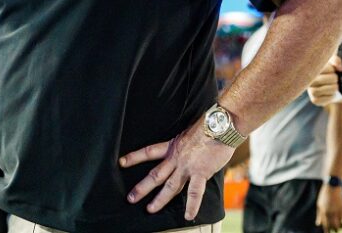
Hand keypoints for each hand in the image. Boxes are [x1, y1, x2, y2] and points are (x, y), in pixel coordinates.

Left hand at [119, 118, 233, 220]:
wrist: (220, 125)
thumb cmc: (208, 127)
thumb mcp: (187, 133)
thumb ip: (182, 145)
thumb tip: (182, 151)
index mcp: (172, 146)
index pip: (148, 152)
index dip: (134, 157)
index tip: (121, 162)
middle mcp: (176, 158)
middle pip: (155, 174)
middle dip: (142, 187)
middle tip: (130, 198)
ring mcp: (187, 167)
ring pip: (169, 186)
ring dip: (159, 199)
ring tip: (150, 209)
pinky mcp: (200, 172)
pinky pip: (194, 192)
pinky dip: (192, 205)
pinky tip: (188, 216)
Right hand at [307, 55, 341, 105]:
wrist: (341, 85)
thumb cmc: (335, 72)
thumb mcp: (335, 63)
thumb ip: (336, 61)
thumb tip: (340, 68)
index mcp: (311, 68)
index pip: (320, 68)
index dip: (332, 69)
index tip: (336, 70)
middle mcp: (308, 79)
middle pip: (320, 80)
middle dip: (334, 79)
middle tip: (337, 79)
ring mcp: (310, 90)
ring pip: (319, 90)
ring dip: (332, 88)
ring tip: (336, 86)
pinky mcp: (314, 100)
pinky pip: (322, 100)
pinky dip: (330, 97)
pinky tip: (332, 93)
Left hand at [316, 181, 341, 231]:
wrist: (333, 186)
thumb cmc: (324, 196)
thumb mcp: (319, 205)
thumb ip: (319, 215)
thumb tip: (318, 224)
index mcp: (324, 212)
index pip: (326, 225)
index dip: (327, 231)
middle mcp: (332, 213)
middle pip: (335, 226)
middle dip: (335, 229)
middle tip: (335, 230)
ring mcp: (339, 211)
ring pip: (341, 224)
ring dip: (340, 226)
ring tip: (339, 226)